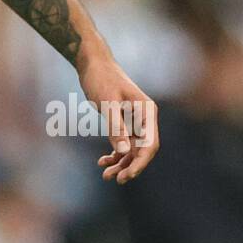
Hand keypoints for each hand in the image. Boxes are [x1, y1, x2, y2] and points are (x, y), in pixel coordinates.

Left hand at [77, 54, 159, 184]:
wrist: (92, 64)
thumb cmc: (101, 79)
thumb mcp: (107, 103)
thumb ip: (116, 127)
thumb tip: (124, 152)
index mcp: (147, 112)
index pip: (150, 144)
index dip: (140, 162)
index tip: (128, 175)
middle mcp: (145, 118)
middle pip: (142, 150)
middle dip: (130, 166)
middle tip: (114, 179)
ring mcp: (134, 121)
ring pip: (132, 149)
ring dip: (121, 163)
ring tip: (106, 174)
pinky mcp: (123, 122)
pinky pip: (123, 143)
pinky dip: (115, 154)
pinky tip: (103, 161)